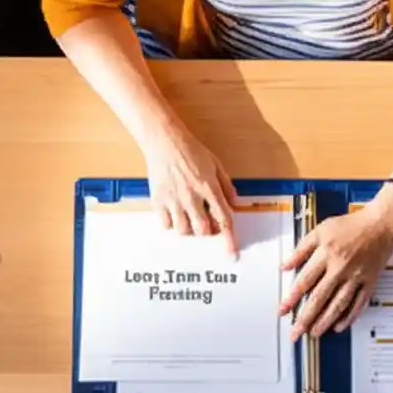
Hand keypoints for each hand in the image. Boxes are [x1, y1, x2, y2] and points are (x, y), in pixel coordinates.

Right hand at [144, 127, 239, 256]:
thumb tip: (234, 204)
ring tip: (188, 215)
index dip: (229, 239)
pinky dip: (172, 223)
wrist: (164, 140)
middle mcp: (192, 197)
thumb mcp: (215, 164)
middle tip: (206, 221)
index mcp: (209, 188)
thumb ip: (226, 185)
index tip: (231, 252)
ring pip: (184, 230)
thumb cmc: (190, 150)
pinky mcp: (158, 200)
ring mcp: (174, 200)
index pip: (224, 219)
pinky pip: (166, 224)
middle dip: (207, 230)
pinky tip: (174, 212)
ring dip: (189, 228)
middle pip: (203, 230)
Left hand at [279, 186, 392, 339]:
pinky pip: (358, 303)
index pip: (305, 281)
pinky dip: (349, 317)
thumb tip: (285, 266)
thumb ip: (301, 249)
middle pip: (320, 298)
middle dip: (305, 318)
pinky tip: (339, 326)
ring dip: (325, 321)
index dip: (292, 298)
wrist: (381, 224)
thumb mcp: (320, 230)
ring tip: (314, 333)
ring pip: (338, 304)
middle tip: (296, 333)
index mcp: (326, 254)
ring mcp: (356, 277)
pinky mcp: (369, 282)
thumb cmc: (351, 225)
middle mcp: (340, 268)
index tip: (282, 311)